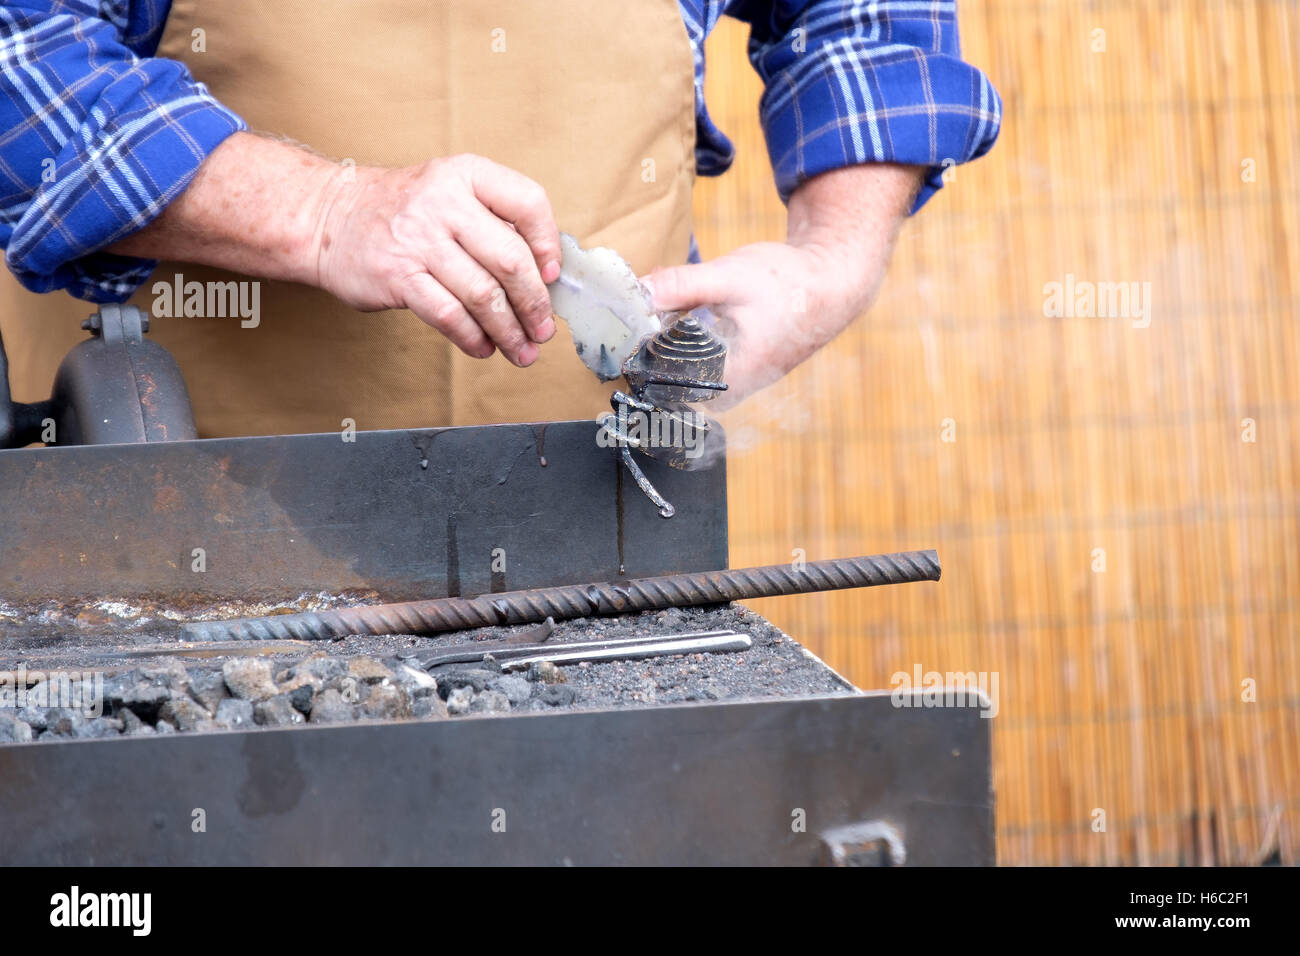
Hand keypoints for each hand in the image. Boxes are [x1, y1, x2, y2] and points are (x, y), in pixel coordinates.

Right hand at [314, 154, 561, 365]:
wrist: (328, 216)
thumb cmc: (402, 211)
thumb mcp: (450, 192)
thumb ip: (492, 221)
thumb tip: (543, 276)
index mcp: (466, 174)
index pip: (527, 203)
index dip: (548, 244)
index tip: (552, 277)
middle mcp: (443, 201)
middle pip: (509, 259)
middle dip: (533, 303)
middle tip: (543, 330)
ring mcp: (418, 239)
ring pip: (481, 295)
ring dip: (508, 331)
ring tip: (521, 351)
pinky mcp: (397, 275)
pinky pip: (448, 315)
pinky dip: (472, 337)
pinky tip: (483, 348)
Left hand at [642, 163, 924, 404]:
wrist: (831, 284)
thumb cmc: (788, 283)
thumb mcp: (731, 278)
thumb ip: (684, 286)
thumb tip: (639, 292)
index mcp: (731, 379)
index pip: (664, 388)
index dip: (636, 365)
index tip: (616, 340)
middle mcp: (732, 391)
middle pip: (669, 386)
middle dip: (644, 360)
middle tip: (621, 331)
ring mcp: (735, 385)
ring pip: (681, 379)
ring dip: (660, 355)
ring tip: (643, 325)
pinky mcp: (735, 372)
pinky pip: (694, 370)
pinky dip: (678, 349)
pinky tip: (668, 323)